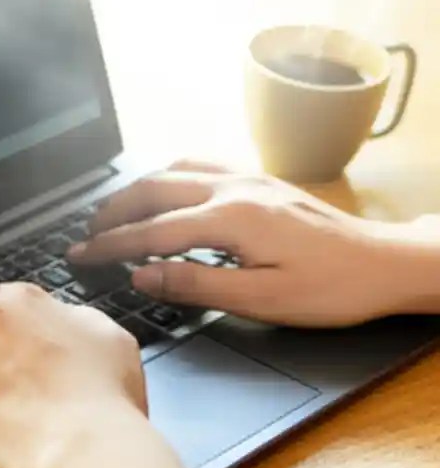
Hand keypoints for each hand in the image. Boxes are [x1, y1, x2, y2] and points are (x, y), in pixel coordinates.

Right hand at [68, 161, 439, 326]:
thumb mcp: (262, 301)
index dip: (109, 245)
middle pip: (152, 189)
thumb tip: (143, 274)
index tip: (79, 255)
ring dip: (136, 190)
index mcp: (231, 219)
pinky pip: (199, 165)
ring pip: (173, 171)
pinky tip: (163, 190)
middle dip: (111, 211)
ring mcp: (248, 178)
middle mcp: (234, 188)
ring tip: (113, 212)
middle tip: (85, 234)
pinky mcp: (260, 180)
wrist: (388, 264)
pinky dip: (167, 176)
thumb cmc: (334, 288)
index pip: (151, 232)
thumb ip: (196, 286)